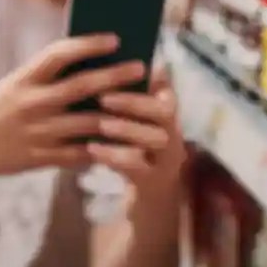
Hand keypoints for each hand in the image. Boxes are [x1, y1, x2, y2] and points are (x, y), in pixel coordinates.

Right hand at [0, 35, 145, 179]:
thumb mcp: (13, 84)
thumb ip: (45, 76)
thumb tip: (87, 61)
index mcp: (23, 79)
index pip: (59, 54)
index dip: (88, 44)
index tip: (115, 38)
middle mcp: (31, 103)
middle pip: (81, 86)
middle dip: (115, 76)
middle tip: (141, 67)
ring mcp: (37, 132)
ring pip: (89, 123)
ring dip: (121, 117)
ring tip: (144, 110)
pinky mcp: (41, 158)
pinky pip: (80, 153)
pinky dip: (104, 148)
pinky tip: (125, 142)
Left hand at [86, 66, 186, 198]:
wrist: (149, 202)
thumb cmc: (136, 151)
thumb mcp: (135, 124)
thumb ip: (129, 99)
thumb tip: (111, 65)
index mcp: (167, 116)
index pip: (167, 90)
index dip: (152, 79)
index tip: (132, 68)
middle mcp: (173, 134)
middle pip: (166, 112)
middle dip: (136, 102)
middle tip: (105, 97)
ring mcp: (166, 160)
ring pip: (156, 139)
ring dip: (127, 128)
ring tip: (101, 123)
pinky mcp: (153, 183)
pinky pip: (137, 167)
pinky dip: (114, 156)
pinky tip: (92, 148)